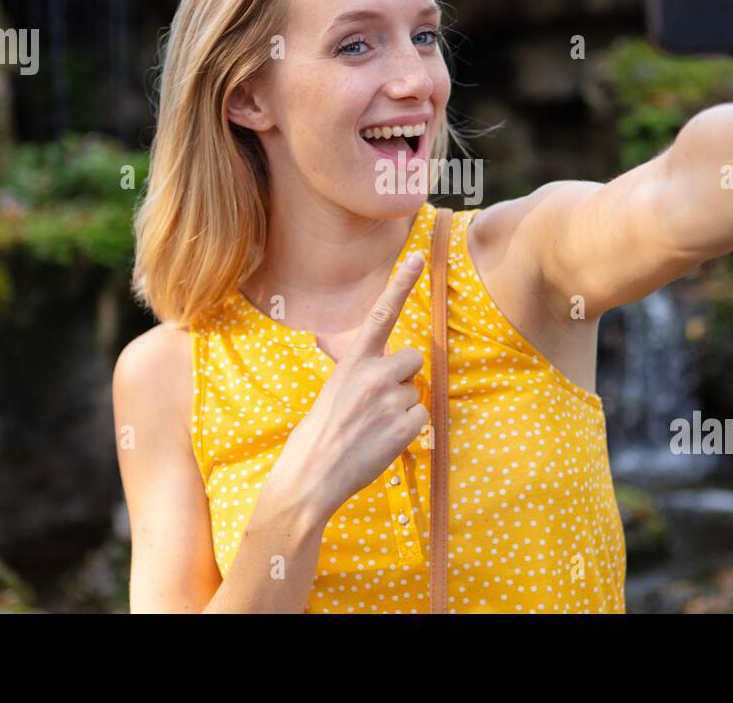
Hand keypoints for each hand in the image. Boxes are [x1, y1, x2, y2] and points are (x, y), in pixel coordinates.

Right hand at [269, 251, 429, 521]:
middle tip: (377, 402)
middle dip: (404, 376)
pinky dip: (409, 431)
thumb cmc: (320, 435)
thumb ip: (364, 373)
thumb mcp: (335, 391)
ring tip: (373, 427)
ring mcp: (390, 400)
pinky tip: (383, 441)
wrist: (310, 477)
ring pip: (417, 391)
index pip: (381, 313)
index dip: (401, 283)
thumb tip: (397, 367)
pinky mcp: (404, 426)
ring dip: (403, 408)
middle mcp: (373, 374)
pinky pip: (422, 419)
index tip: (419, 255)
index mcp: (352, 362)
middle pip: (414, 358)